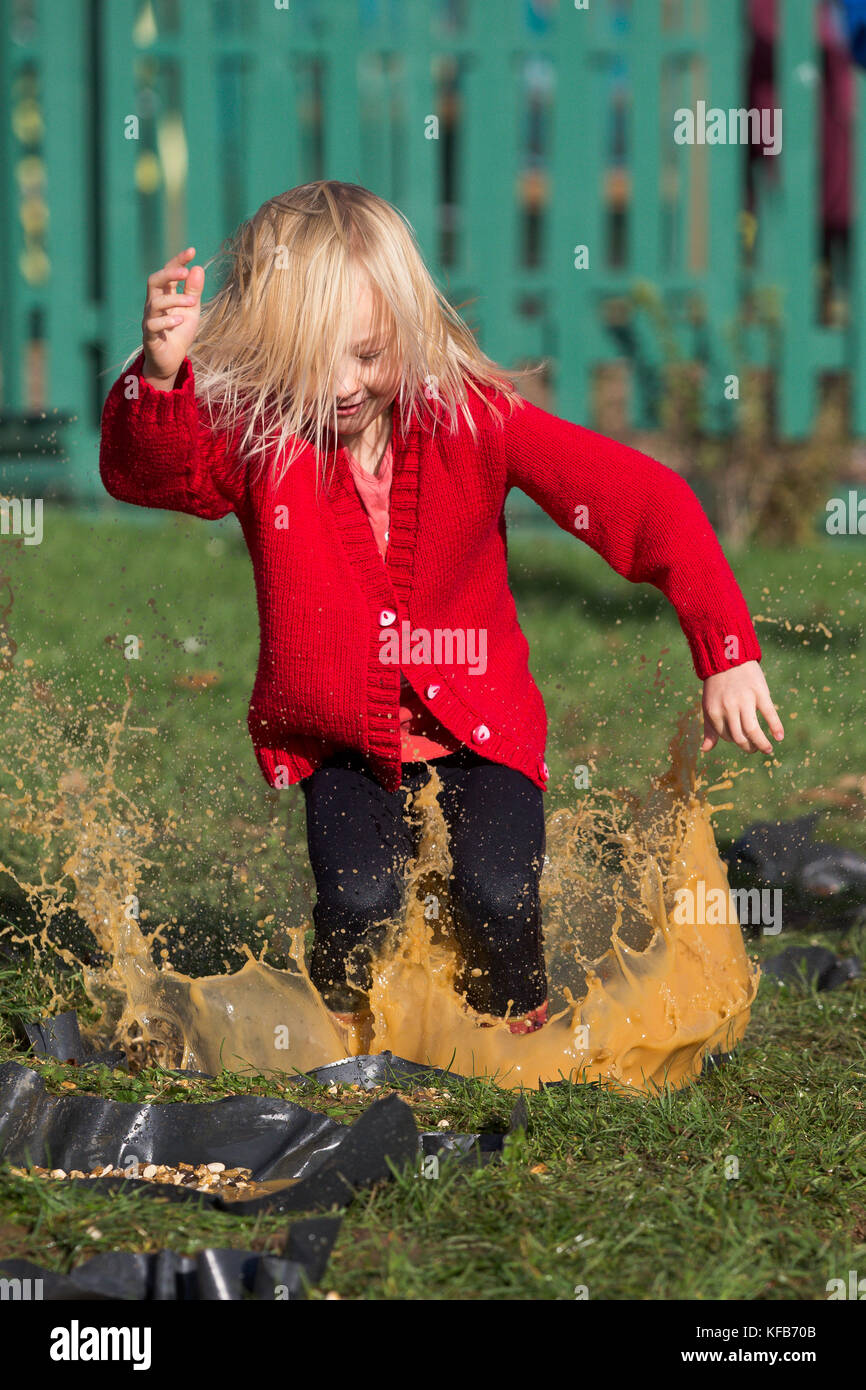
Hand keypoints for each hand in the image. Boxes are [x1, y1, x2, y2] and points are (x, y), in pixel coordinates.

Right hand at [141, 246, 203, 383]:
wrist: (170, 361)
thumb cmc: (179, 333)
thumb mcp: (191, 310)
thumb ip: (193, 291)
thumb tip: (198, 268)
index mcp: (164, 295)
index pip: (167, 272)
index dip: (177, 261)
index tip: (192, 251)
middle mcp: (153, 304)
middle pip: (154, 281)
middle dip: (168, 273)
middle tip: (185, 272)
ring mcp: (149, 319)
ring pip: (155, 302)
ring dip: (175, 299)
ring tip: (192, 302)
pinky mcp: (149, 336)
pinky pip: (153, 324)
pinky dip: (167, 320)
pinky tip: (180, 320)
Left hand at [701, 660, 783, 753]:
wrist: (728, 656)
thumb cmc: (717, 685)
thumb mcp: (709, 705)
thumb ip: (709, 728)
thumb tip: (705, 750)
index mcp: (713, 712)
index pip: (726, 736)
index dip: (734, 740)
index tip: (741, 739)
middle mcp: (728, 708)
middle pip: (739, 737)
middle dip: (748, 747)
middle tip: (755, 749)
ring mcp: (744, 700)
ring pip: (753, 729)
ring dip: (761, 744)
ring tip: (767, 750)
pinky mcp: (760, 692)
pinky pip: (769, 713)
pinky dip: (776, 727)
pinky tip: (779, 737)